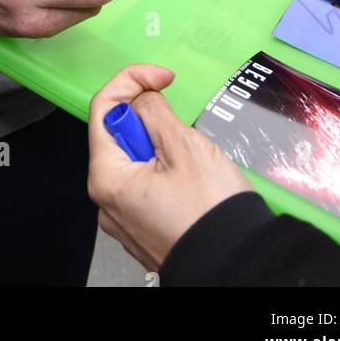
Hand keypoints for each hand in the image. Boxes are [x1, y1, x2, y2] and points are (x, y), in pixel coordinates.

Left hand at [88, 64, 251, 272]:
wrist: (236, 263)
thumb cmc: (209, 210)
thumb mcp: (183, 145)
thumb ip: (154, 112)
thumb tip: (142, 99)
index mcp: (107, 178)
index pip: (103, 108)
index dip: (131, 81)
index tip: (162, 77)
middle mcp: (107, 201)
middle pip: (118, 135)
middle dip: (149, 119)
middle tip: (181, 124)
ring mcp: (124, 217)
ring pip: (134, 160)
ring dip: (159, 145)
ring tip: (191, 159)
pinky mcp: (142, 226)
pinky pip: (144, 184)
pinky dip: (163, 170)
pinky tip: (190, 180)